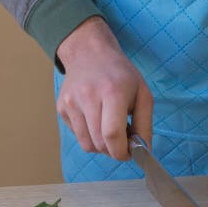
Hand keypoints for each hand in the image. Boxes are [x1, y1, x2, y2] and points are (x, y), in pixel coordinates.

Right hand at [56, 17, 152, 159]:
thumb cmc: (120, 75)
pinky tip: (95, 120)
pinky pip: (78, 136)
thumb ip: (145, 125)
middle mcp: (88, 96)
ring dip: (101, 145)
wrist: (90, 53)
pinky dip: (89, 135)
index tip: (128, 153)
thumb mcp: (143, 94)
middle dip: (113, 150)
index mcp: (112, 92)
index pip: (112, 135)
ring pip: (87, 144)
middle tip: (121, 141)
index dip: (121, 151)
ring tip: (108, 129)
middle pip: (99, 143)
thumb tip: (143, 151)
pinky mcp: (62, 107)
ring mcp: (71, 102)